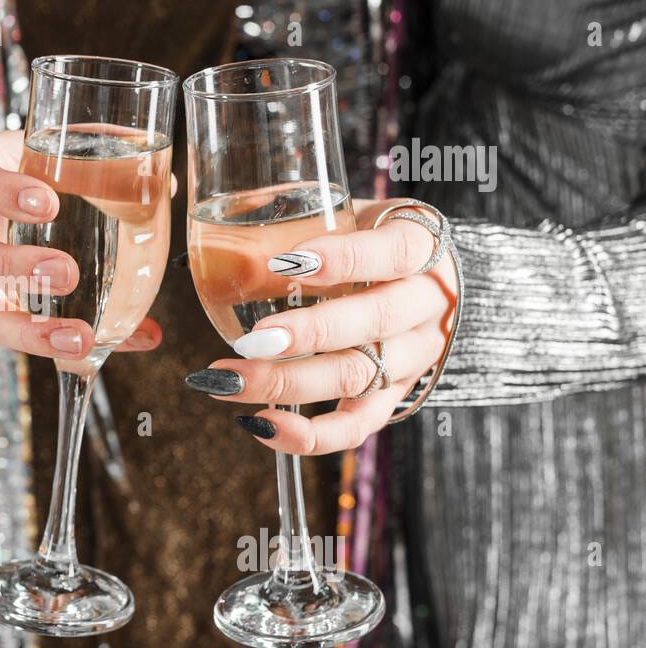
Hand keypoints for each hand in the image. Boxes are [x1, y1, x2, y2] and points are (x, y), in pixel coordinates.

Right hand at [0, 129, 162, 357]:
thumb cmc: (28, 164)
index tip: (48, 202)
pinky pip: (19, 337)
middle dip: (8, 268)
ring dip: (27, 331)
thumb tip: (163, 183)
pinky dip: (68, 349)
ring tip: (81, 339)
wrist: (4, 188)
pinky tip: (111, 346)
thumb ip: (99, 156)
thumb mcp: (51, 146)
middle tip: (65, 273)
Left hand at [188, 198, 458, 454]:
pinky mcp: (395, 394)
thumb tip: (222, 241)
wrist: (426, 280)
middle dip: (309, 334)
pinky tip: (260, 425)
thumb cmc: (368, 237)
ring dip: (288, 384)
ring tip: (227, 379)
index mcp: (420, 245)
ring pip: (358, 377)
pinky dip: (309, 435)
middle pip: (376, 323)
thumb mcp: (345, 212)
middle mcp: (425, 304)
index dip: (344, 258)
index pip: (394, 253)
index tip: (286, 260)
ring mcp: (413, 355)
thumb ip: (295, 219)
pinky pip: (357, 425)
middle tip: (253, 338)